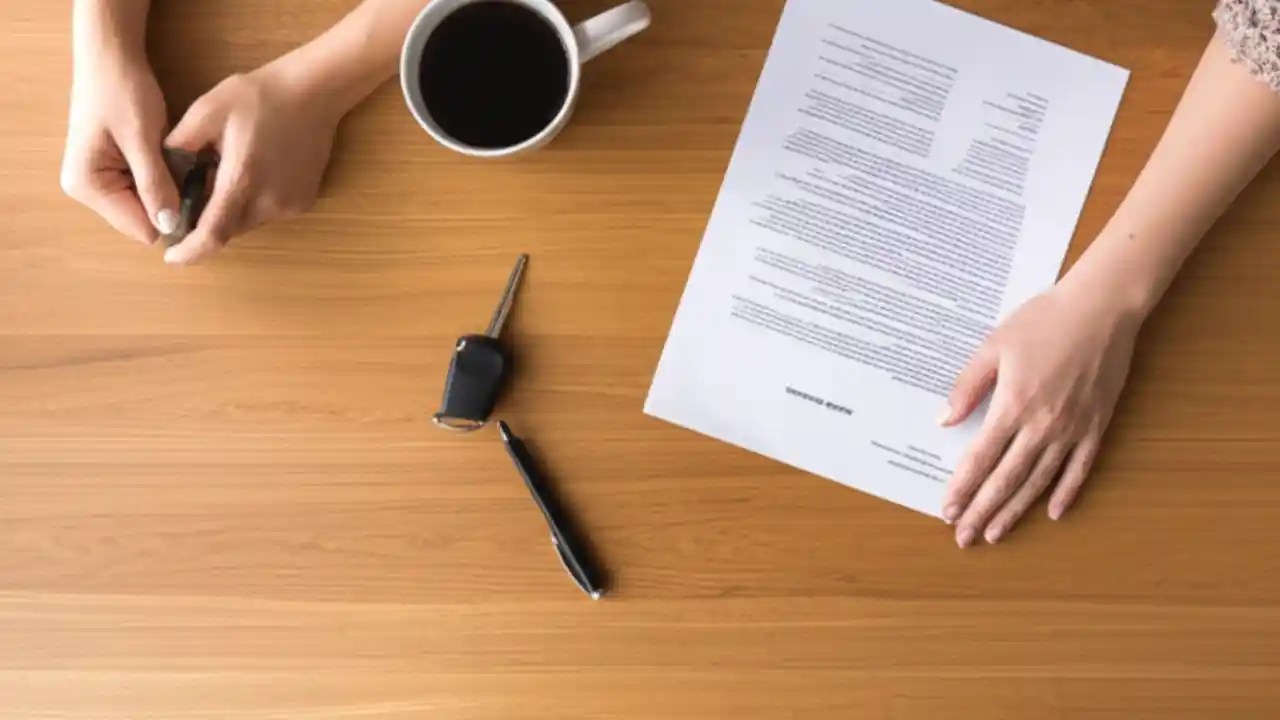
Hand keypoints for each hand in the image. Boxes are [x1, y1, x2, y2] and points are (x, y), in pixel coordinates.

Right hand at [60, 46, 179, 243]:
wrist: (110, 57)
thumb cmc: (121, 91)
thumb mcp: (142, 138)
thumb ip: (155, 184)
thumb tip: (169, 227)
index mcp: (87, 186)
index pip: (139, 227)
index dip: (171, 218)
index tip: (200, 200)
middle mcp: (87, 191)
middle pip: (143, 218)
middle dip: (170, 204)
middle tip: (198, 181)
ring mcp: (100, 181)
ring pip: (148, 205)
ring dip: (169, 191)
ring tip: (189, 169)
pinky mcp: (113, 171)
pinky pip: (146, 189)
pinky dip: (164, 180)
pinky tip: (178, 164)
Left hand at [162, 62, 343, 264]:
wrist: (313, 93)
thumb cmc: (257, 97)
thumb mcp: (206, 111)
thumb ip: (179, 146)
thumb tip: (161, 177)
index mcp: (242, 181)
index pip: (213, 233)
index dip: (190, 251)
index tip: (172, 257)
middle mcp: (270, 202)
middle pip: (229, 229)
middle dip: (208, 220)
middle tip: (198, 190)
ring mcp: (290, 205)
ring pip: (249, 223)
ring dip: (231, 210)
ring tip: (227, 175)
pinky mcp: (303, 203)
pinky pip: (269, 214)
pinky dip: (253, 203)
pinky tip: (255, 172)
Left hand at [939, 279, 1143, 546]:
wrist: (1101, 308)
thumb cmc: (1043, 321)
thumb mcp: (993, 346)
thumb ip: (967, 387)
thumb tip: (944, 421)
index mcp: (1013, 405)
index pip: (981, 458)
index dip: (963, 487)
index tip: (948, 510)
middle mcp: (1043, 426)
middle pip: (1007, 479)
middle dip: (982, 511)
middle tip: (964, 537)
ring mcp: (1073, 429)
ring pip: (1039, 481)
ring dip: (1016, 510)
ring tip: (996, 533)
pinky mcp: (1096, 426)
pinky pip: (1080, 468)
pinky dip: (1066, 493)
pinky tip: (1053, 514)